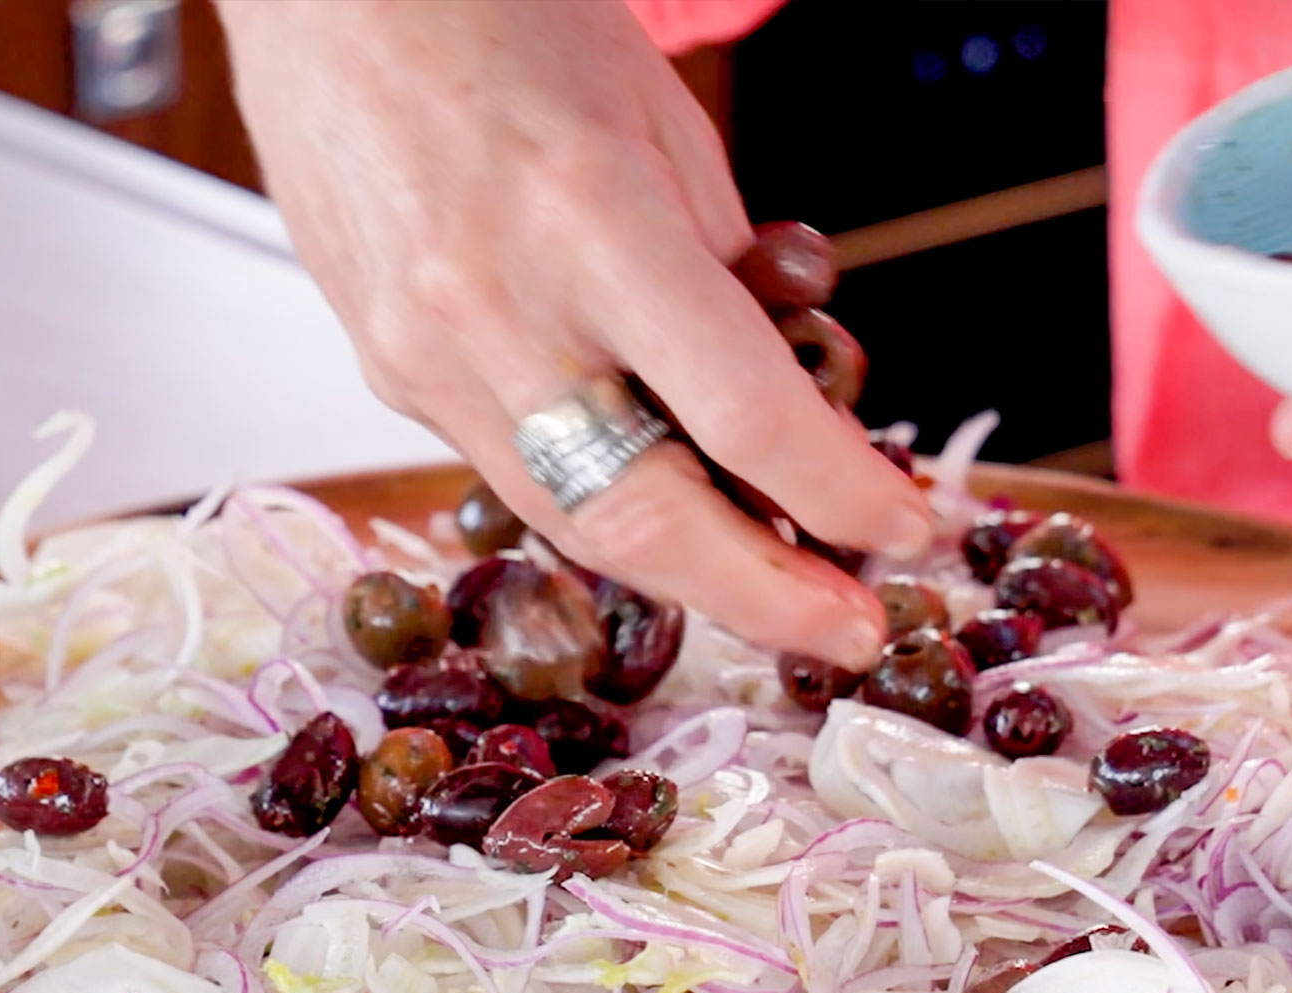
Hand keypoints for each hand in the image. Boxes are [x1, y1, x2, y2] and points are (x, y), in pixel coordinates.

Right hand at [216, 0, 928, 670]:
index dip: (840, 495)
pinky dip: (605, 505)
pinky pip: (515, 471)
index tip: (904, 528)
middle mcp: (492, 310)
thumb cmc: (501, 15)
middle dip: (766, 599)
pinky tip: (669, 506)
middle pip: (644, 522)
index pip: (743, 415)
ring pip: (571, 523)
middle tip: (851, 632)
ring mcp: (420, 356)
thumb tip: (788, 407)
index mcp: (586, 220)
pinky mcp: (387, 372)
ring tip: (779, 586)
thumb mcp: (667, 123)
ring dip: (691, 573)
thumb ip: (726, 278)